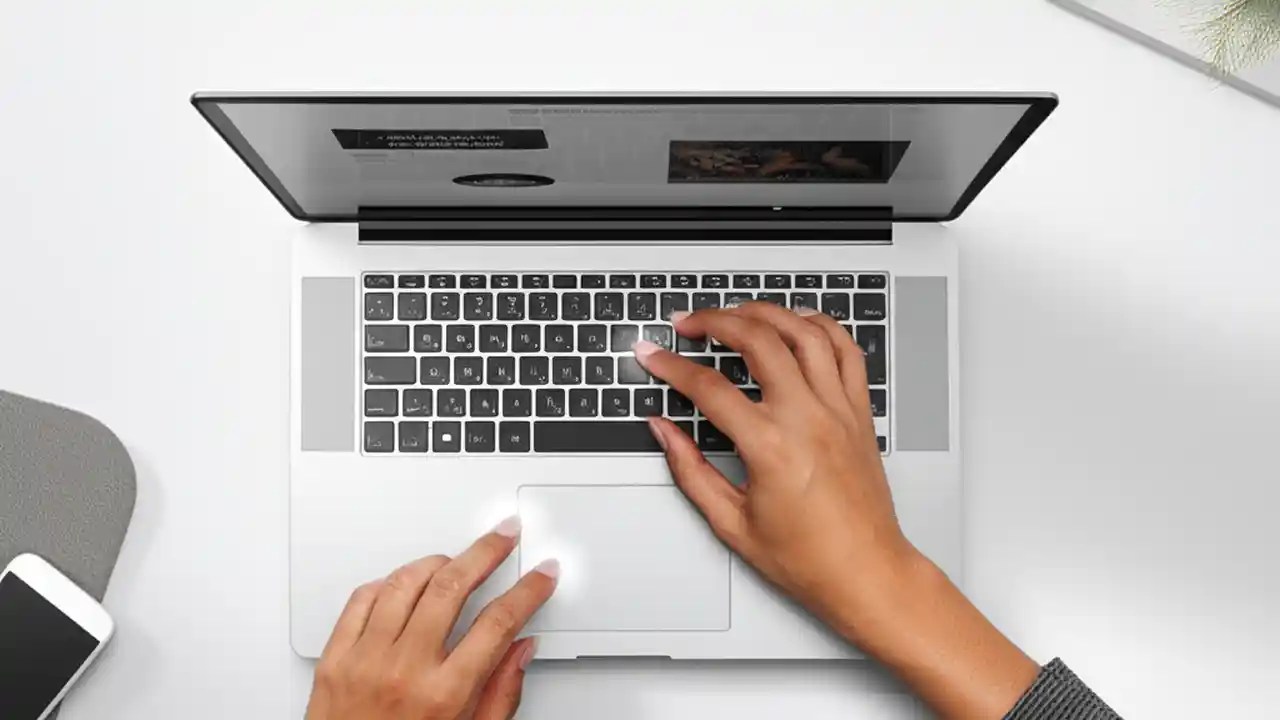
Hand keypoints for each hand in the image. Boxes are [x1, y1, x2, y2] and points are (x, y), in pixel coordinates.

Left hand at [305, 520, 556, 719]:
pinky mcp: (334, 658)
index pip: (498, 622)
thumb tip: (520, 650)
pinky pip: (361, 599)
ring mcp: (364, 661)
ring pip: (405, 583)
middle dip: (486, 551)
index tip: (541, 575)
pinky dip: (387, 583)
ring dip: (437, 561)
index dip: (527, 591)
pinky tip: (404, 582)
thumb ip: (499, 694)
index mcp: (443, 696)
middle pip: (452, 586)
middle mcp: (403, 671)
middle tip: (503, 536)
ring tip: (455, 559)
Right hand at [634, 302, 912, 642]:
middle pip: (757, 340)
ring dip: (765, 312)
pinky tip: (797, 324)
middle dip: (714, 321)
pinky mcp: (860, 413)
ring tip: (737, 313)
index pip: (708, 387)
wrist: (866, 573)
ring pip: (804, 332)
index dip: (671, 365)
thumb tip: (664, 431)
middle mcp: (808, 418)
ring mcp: (839, 410)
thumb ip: (690, 470)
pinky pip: (846, 351)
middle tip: (689, 324)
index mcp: (771, 447)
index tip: (652, 355)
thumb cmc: (808, 559)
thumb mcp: (732, 522)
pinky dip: (820, 327)